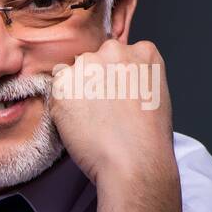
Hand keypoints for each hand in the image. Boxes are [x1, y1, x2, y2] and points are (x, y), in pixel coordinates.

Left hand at [48, 38, 176, 188]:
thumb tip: (116, 79)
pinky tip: (79, 124)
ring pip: (71, 75)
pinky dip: (62, 108)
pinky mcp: (63, 85)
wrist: (133, 160)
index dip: (112, 77)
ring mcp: (86, 66)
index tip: (115, 94)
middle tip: (101, 110)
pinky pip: (56, 93)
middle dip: (92, 81)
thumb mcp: (155, 92)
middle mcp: (113, 51)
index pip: (116, 55)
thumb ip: (134, 75)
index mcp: (143, 51)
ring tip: (91, 119)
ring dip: (75, 93)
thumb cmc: (148, 136)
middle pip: (92, 61)